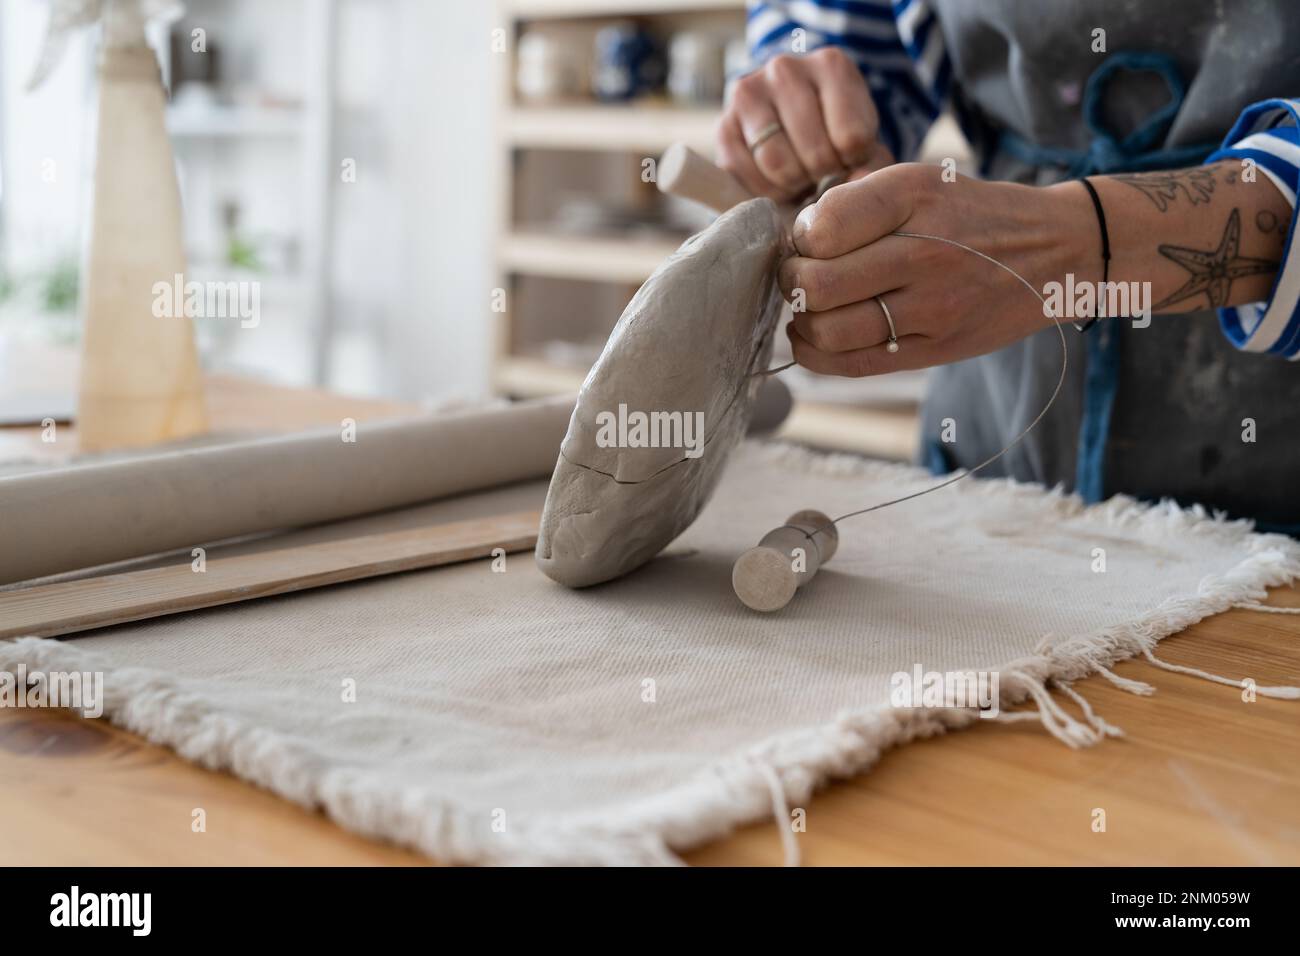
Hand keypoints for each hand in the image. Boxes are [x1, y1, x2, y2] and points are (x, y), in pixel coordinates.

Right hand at [716, 48, 893, 202]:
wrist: (789, 120)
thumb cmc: (833, 132)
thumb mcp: (864, 140)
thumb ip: (871, 166)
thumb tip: (859, 184)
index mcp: (831, 65)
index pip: (851, 136)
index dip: (852, 162)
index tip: (848, 158)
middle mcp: (785, 69)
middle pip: (814, 151)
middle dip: (821, 176)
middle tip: (821, 174)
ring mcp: (748, 93)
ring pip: (777, 163)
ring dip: (792, 185)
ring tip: (800, 177)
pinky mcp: (723, 125)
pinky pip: (744, 173)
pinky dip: (763, 190)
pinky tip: (776, 182)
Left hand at [777, 160, 1291, 377]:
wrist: (1057, 251)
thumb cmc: (973, 215)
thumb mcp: (921, 181)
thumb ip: (856, 202)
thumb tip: (796, 239)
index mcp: (915, 197)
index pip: (822, 227)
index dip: (799, 237)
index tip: (807, 239)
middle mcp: (924, 251)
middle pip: (819, 283)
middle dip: (792, 281)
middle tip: (798, 276)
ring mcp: (932, 307)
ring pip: (830, 329)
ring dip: (802, 321)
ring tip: (808, 308)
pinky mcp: (935, 350)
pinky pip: (853, 364)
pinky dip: (815, 354)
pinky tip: (813, 337)